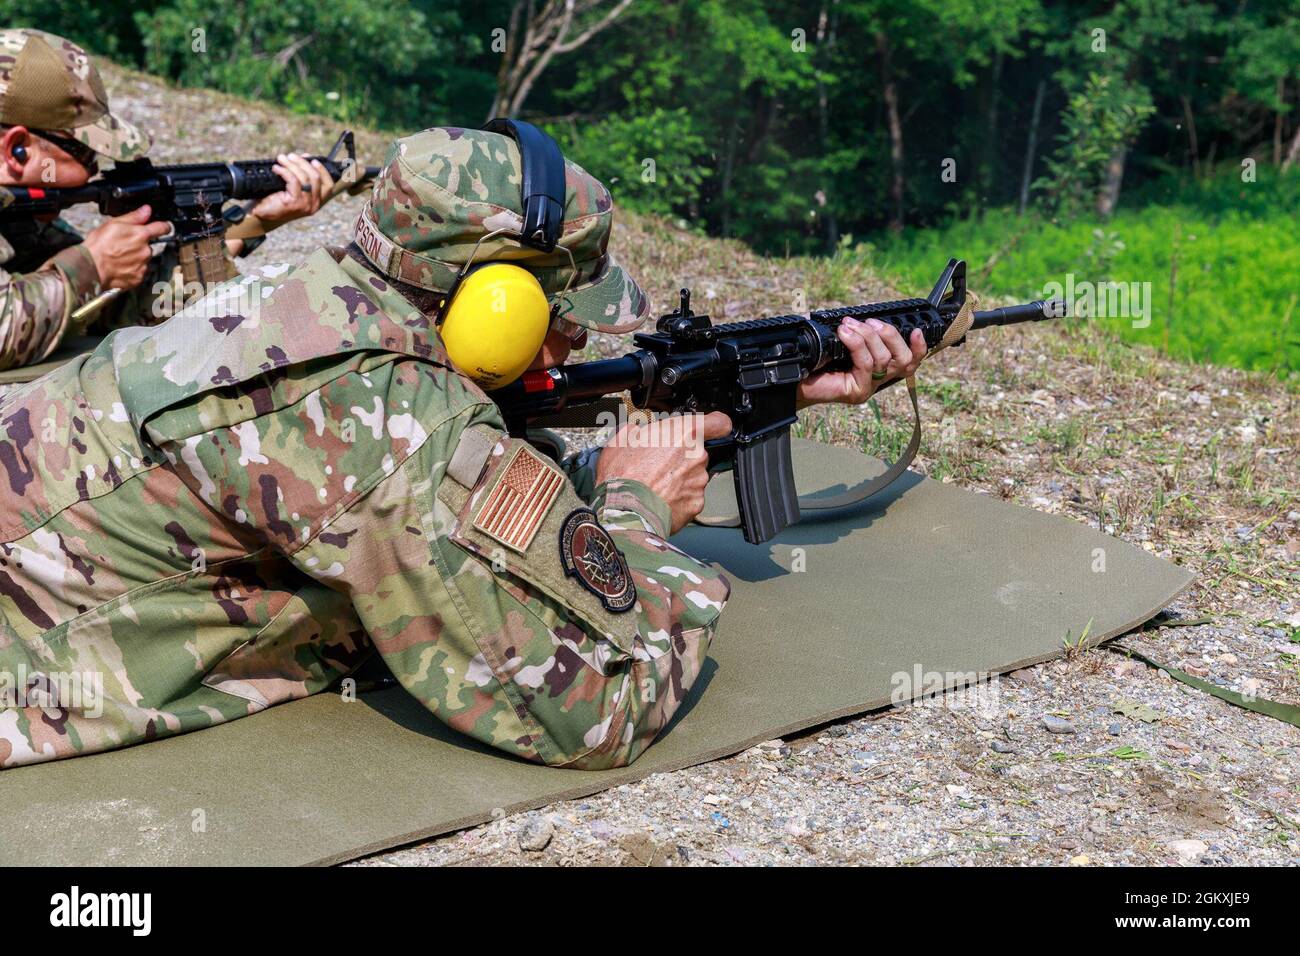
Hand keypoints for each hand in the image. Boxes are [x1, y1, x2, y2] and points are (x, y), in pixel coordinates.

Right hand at [81, 205, 170, 289]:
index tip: (165, 226)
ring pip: (143, 258)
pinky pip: (139, 271)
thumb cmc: (99, 245)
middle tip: (123, 245)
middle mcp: (145, 250)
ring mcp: (143, 265)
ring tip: (118, 256)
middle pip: (148, 245)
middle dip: (139, 244)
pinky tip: (120, 266)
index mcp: (141, 235)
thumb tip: (147, 210)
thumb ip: (134, 217)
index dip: (164, 226)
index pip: (161, 228)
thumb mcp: (114, 224)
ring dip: (135, 257)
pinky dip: (132, 269)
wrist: (90, 267)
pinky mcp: (139, 277)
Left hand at [247, 152, 333, 227]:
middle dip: (303, 163)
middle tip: (290, 156)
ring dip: (292, 164)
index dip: (322, 170)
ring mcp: (305, 205)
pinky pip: (292, 180)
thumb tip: (306, 158)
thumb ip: (303, 177)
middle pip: (315, 177)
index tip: (311, 159)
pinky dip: (284, 171)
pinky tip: (276, 168)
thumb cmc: (277, 200)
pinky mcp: (294, 202)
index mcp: (317, 202)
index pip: (328, 185)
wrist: (262, 213)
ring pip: (304, 177)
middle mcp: (314, 205)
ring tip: (281, 159)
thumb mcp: (295, 188)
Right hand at [595, 411, 732, 533]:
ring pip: (693, 476)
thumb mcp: (622, 438)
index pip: (718, 423)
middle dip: (681, 457)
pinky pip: (690, 496)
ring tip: (655, 485)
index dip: (716, 424)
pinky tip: (659, 499)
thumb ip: (640, 429)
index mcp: (683, 434)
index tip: (712, 427)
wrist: (623, 511)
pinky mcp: (696, 503)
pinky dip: (678, 498)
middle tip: (658, 464)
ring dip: (679, 479)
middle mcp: (697, 456)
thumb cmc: (623, 475)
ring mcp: (699, 481)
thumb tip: (638, 431)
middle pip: (697, 452)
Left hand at [796, 318, 925, 407]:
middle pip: (904, 360)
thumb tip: (858, 316)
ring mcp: (868, 388)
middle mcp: (877, 380)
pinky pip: (866, 364)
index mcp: (879, 368)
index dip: (919, 347)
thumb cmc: (814, 360)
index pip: (909, 361)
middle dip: (891, 335)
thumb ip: (856, 332)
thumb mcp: (840, 341)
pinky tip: (845, 333)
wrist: (793, 380)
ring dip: (869, 336)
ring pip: (885, 359)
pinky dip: (857, 344)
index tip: (917, 329)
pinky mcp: (857, 392)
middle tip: (869, 322)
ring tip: (850, 325)